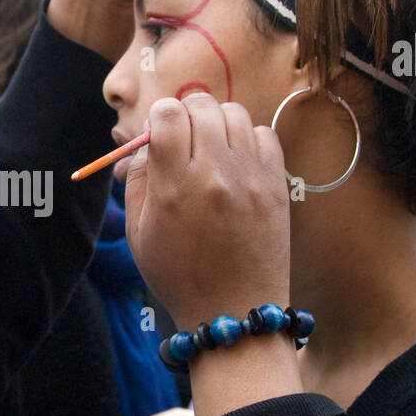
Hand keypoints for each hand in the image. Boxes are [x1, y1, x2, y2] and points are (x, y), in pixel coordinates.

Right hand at [124, 93, 290, 330]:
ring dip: (217, 124)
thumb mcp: (139, 233)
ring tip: (211, 151)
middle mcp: (215, 174)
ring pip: (234, 114)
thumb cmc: (178, 274)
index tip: (160, 135)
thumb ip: (138, 180)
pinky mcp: (277, 185)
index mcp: (175, 187)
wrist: (233, 309)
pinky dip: (247, 139)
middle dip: (186, 115)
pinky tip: (237, 163)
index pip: (168, 114)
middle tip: (184, 140)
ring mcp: (251, 178)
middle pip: (201, 105)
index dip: (159, 117)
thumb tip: (144, 142)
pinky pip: (264, 134)